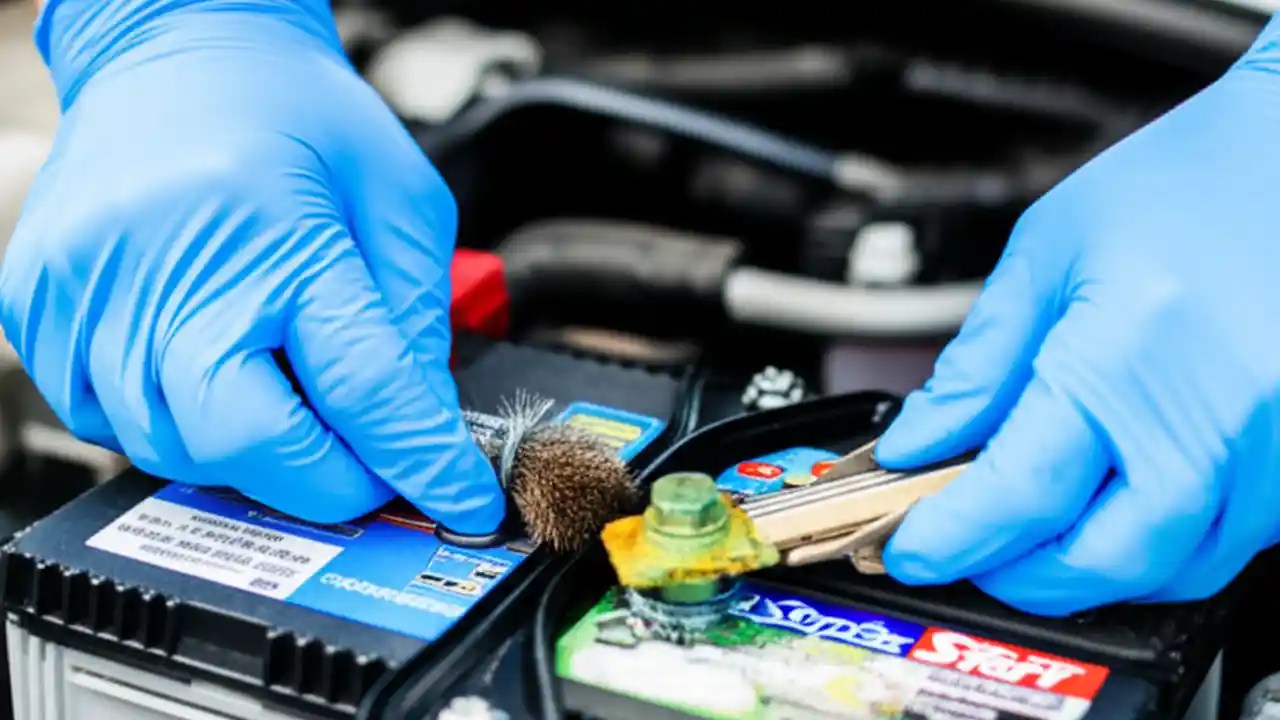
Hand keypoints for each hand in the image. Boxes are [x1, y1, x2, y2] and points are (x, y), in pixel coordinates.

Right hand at [0, 0, 504, 531]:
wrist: (178, 48)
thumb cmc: (293, 112)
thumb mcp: (399, 200)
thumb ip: (414, 318)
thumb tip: (418, 425)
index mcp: (276, 234)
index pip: (363, 390)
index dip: (421, 463)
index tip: (462, 502)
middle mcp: (170, 269)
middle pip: (247, 446)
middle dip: (325, 481)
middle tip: (368, 461)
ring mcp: (91, 294)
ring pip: (174, 447)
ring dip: (251, 452)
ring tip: (287, 389)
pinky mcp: (40, 307)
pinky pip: (109, 419)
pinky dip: (176, 420)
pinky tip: (214, 366)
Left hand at [874, 15, 1279, 615]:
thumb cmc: (1191, 178)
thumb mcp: (1050, 255)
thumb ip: (979, 365)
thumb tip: (917, 443)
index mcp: (1130, 356)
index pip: (1020, 494)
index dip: (951, 537)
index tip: (909, 549)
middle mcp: (1221, 417)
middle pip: (1103, 563)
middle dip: (1019, 573)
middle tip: (968, 543)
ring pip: (1176, 569)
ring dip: (1092, 567)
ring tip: (1037, 522)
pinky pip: (1234, 540)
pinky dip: (1163, 540)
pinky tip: (1121, 500)